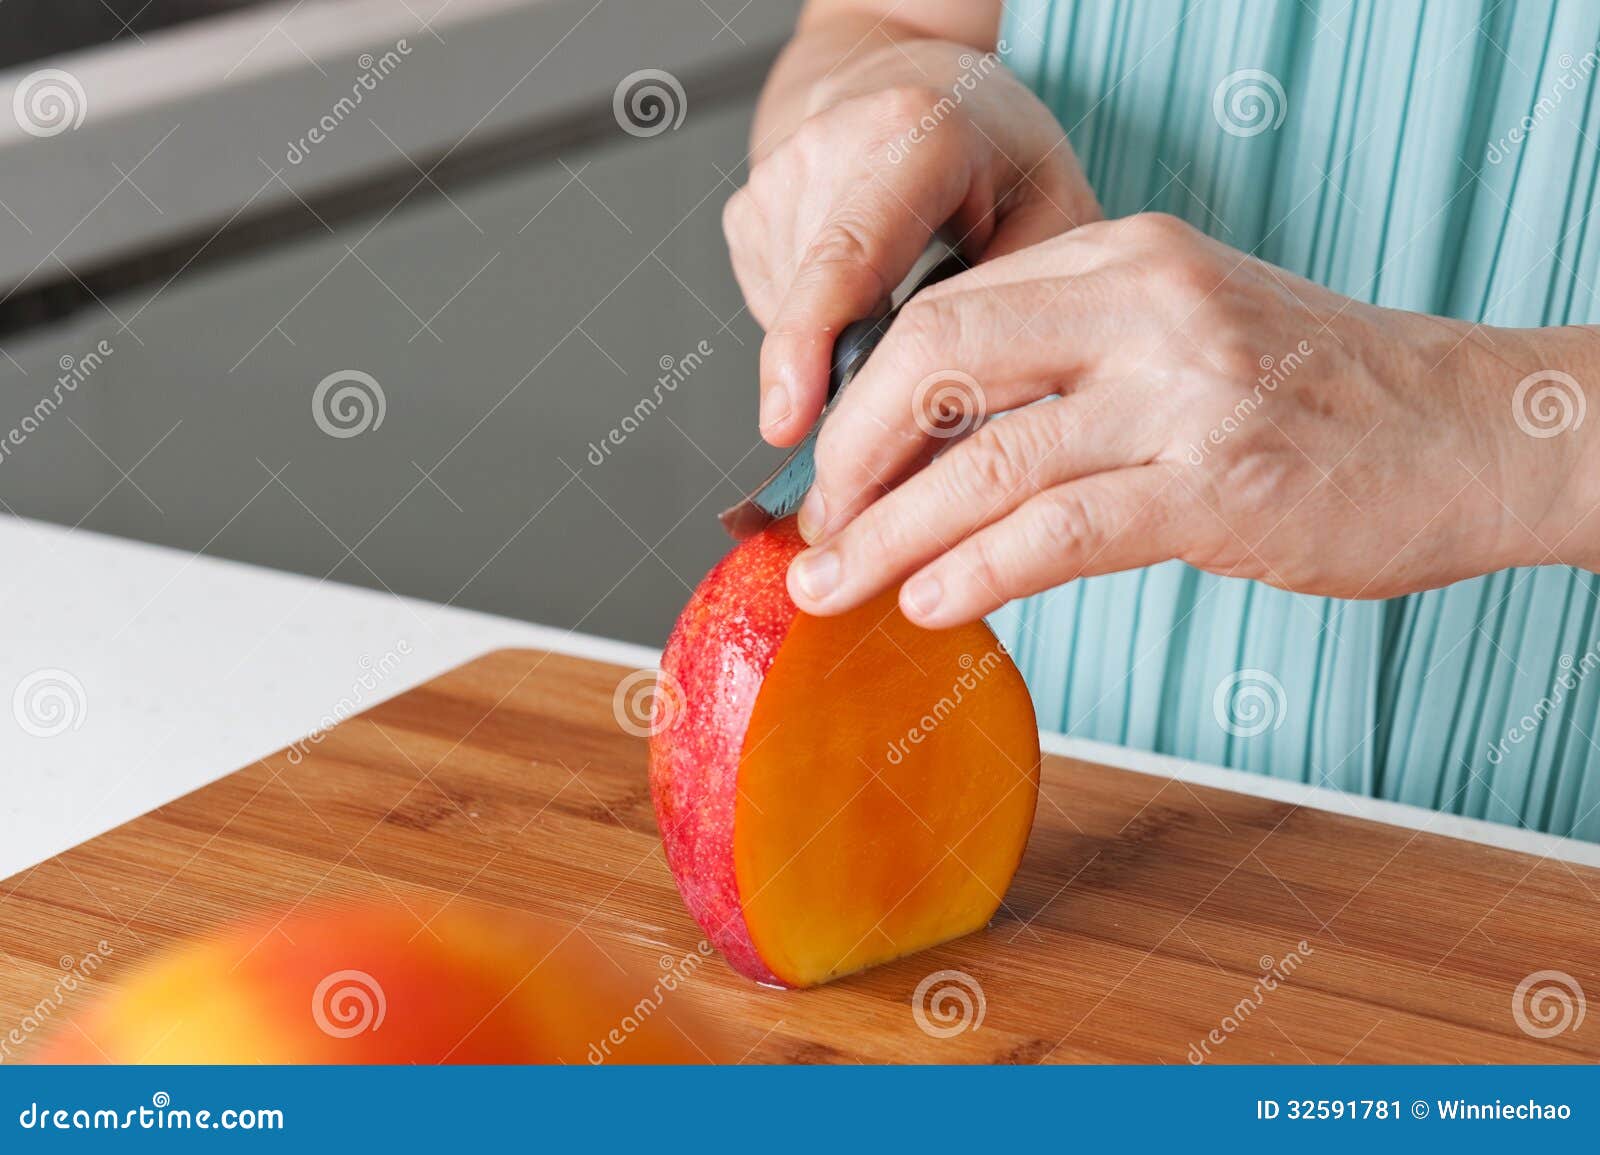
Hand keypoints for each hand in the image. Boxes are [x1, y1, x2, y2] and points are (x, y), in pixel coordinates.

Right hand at [725, 35, 1099, 444]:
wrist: (923, 88)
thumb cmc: (998, 155)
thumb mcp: (1056, 212)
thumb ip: (1018, 302)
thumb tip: (954, 402)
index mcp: (917, 134)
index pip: (848, 254)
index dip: (811, 341)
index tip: (787, 419)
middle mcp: (831, 143)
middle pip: (821, 304)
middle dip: (860, 372)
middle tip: (927, 380)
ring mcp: (777, 177)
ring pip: (795, 318)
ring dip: (847, 340)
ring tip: (908, 287)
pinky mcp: (747, 213)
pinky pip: (778, 308)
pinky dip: (822, 321)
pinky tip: (870, 278)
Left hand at [783, 213, 1599, 626]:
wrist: (1477, 430)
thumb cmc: (1325, 395)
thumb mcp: (1186, 334)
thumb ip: (1073, 365)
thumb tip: (945, 447)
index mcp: (1125, 257)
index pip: (946, 311)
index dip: (862, 398)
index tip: (829, 470)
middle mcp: (1145, 306)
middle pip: (936, 362)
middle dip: (850, 457)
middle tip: (814, 530)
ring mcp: (1183, 393)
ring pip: (985, 460)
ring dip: (890, 535)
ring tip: (836, 588)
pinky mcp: (1219, 486)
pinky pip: (1060, 531)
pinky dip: (978, 571)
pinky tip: (933, 603)